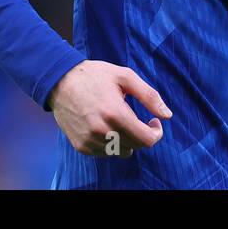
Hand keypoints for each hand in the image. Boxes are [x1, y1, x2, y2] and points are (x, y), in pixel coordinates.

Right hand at [47, 60, 172, 157]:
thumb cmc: (95, 76)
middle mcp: (102, 131)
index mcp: (116, 113)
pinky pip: (106, 153)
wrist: (60, 81)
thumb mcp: (125, 76)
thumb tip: (167, 115)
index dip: (156, 133)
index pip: (146, 140)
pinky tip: (105, 125)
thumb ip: (149, 96)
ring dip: (126, 139)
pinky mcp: (81, 146)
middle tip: (136, 118)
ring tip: (118, 119)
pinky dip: (111, 142)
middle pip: (135, 146)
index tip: (153, 122)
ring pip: (121, 151)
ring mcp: (90, 140)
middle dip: (141, 134)